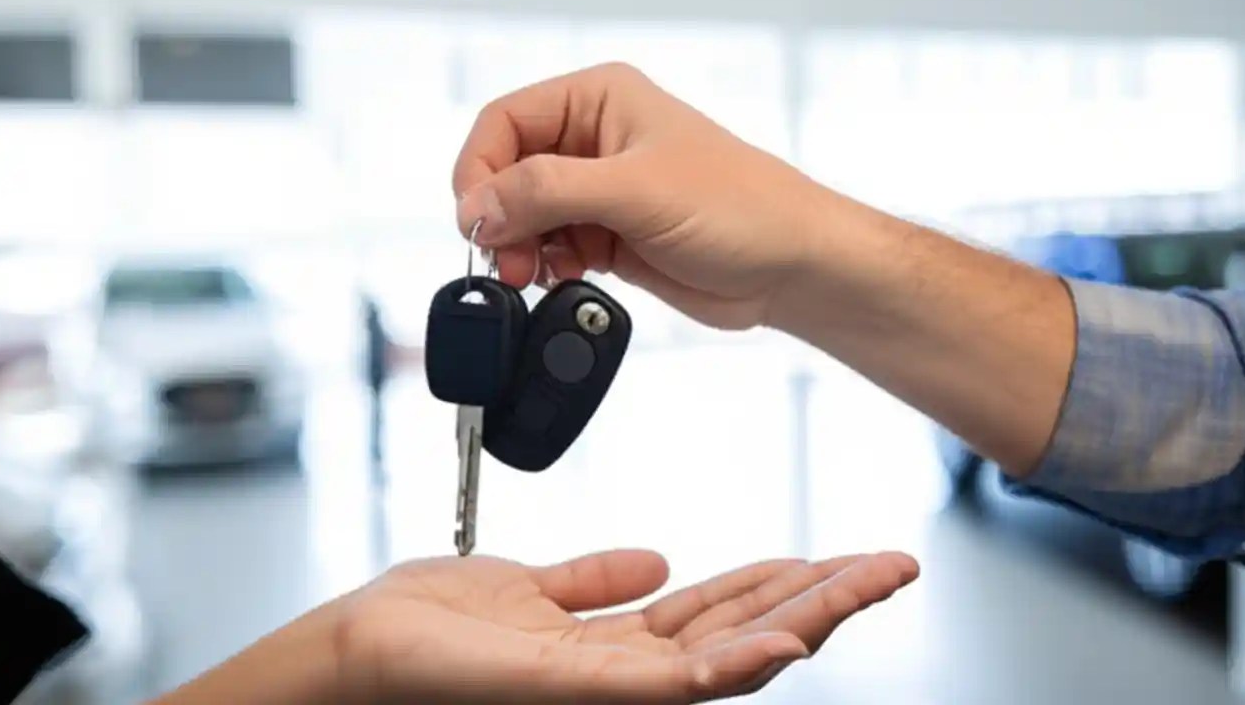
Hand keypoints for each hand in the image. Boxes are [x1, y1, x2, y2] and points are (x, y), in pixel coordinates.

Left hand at [335, 548, 918, 703]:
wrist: (352, 652)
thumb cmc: (423, 628)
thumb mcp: (527, 587)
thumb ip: (593, 579)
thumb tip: (655, 561)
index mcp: (610, 644)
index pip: (719, 612)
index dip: (782, 586)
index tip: (834, 553)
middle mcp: (620, 673)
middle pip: (743, 633)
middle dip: (821, 599)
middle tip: (892, 562)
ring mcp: (604, 689)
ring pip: (729, 656)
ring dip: (805, 619)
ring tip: (868, 581)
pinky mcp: (576, 692)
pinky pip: (671, 682)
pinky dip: (735, 662)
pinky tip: (787, 639)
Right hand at [452, 62, 841, 329]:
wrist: (790, 268)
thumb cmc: (741, 208)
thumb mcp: (637, 190)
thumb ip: (549, 192)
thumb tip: (479, 207)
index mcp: (599, 99)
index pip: (505, 122)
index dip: (480, 171)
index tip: (476, 221)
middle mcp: (593, 140)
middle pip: (507, 173)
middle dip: (500, 218)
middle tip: (508, 260)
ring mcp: (600, 192)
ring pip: (524, 217)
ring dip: (521, 249)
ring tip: (538, 274)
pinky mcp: (609, 238)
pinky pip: (551, 250)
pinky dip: (547, 268)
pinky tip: (566, 279)